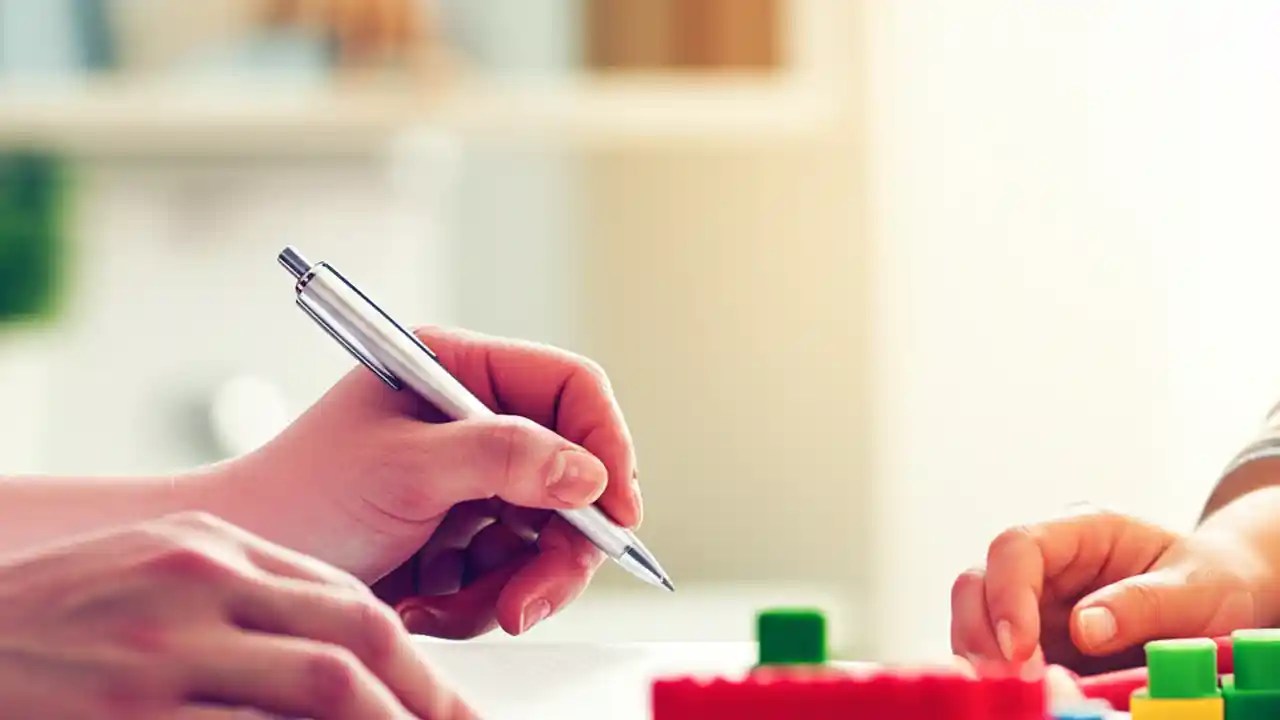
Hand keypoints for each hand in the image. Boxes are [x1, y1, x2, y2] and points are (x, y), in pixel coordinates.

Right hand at [0, 512, 470, 718]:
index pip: (347, 597)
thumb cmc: (51, 615)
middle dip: (425, 697)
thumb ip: (245, 599)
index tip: (448, 702)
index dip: (414, 660)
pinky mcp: (129, 714)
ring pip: (321, 691)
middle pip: (354, 638)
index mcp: (209, 545)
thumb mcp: (153, 573)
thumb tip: (348, 654)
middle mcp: (196, 585)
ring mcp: (162, 654)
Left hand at [219, 326, 640, 638]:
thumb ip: (501, 459)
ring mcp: (472, 483)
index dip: (604, 444)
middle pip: (571, 475)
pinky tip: (426, 603)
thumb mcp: (404, 470)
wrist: (247, 581)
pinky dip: (480, 603)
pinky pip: (514, 574)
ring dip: (510, 585)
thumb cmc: (298, 499)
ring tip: (445, 604)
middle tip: (527, 600)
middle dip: (554, 546)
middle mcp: (474, 422)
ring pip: (548, 535)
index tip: (614, 510)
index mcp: (457, 371)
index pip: (568, 388)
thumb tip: (588, 472)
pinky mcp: (464, 538)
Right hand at [951, 507, 1272, 673]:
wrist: (1225, 596)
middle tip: (1014, 682)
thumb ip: (1144, 603)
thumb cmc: (1214, 579)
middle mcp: (1046, 564)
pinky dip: (1003, 677)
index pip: (1017, 547)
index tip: (1021, 649)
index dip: (1008, 596)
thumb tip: (1085, 627)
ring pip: (977, 621)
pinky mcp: (1039, 640)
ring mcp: (1037, 602)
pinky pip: (1000, 655)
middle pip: (978, 584)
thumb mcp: (1197, 587)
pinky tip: (1029, 696)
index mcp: (1081, 531)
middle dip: (982, 634)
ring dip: (985, 659)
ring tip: (1023, 694)